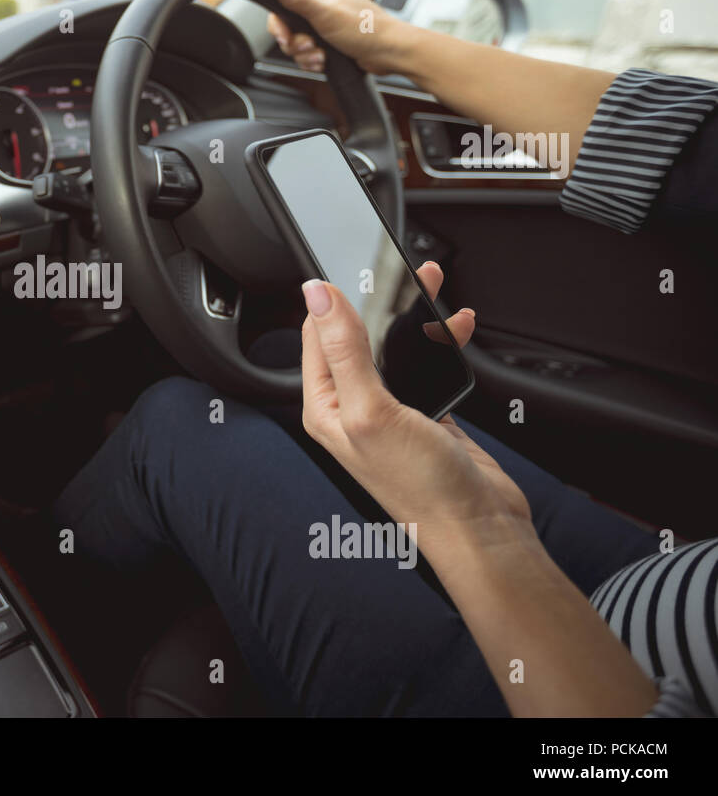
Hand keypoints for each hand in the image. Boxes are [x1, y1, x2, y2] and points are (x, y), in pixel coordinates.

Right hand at [267, 0, 410, 75]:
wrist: (389, 53)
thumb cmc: (366, 31)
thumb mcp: (326, 14)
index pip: (285, 4)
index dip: (281, 26)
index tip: (285, 38)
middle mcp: (325, 3)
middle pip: (291, 27)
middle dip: (297, 44)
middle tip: (310, 47)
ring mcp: (329, 22)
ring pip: (299, 42)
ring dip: (306, 55)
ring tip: (321, 57)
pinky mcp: (332, 39)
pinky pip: (310, 51)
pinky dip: (314, 60)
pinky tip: (324, 61)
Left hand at [298, 264, 531, 557]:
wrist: (479, 527)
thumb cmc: (420, 486)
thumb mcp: (371, 410)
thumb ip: (344, 350)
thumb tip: (319, 297)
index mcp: (325, 406)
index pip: (316, 336)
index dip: (332, 300)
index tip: (352, 268)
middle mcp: (352, 407)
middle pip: (357, 336)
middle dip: (379, 301)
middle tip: (402, 271)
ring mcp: (389, 410)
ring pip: (394, 347)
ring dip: (413, 318)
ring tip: (433, 290)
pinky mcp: (425, 412)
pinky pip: (426, 364)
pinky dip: (440, 343)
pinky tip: (456, 329)